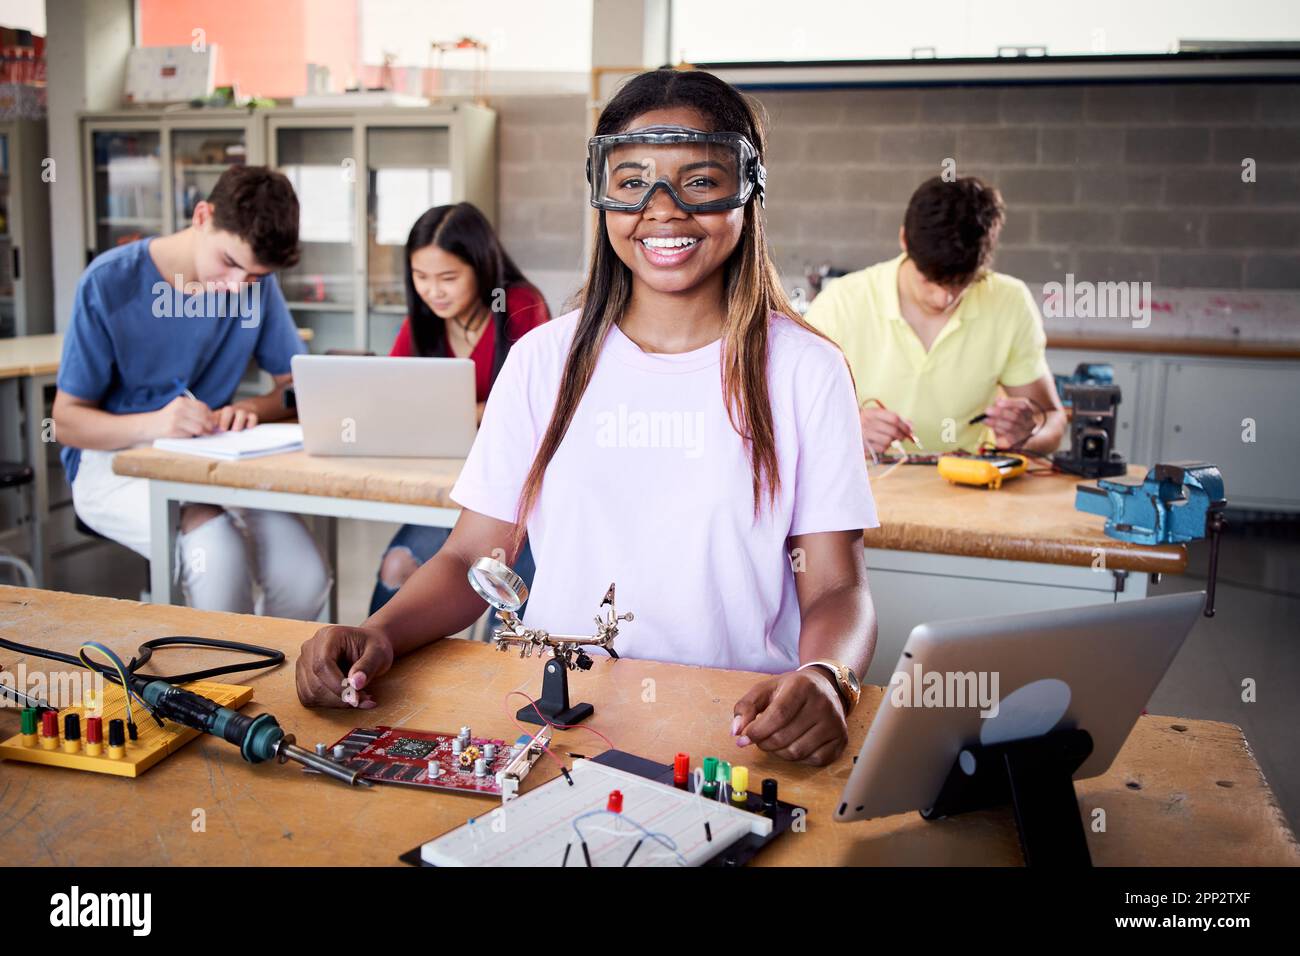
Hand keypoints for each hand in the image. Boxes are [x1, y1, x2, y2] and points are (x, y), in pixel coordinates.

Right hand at [153, 395, 215, 438]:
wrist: (148, 426)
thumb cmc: (168, 419)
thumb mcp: (179, 409)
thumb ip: (193, 412)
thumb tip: (214, 420)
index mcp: (181, 401)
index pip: (203, 407)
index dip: (210, 415)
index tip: (212, 421)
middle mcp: (179, 408)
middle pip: (204, 418)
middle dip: (210, 425)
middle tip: (211, 430)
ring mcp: (175, 419)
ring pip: (199, 427)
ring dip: (203, 432)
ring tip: (203, 434)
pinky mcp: (173, 430)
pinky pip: (190, 434)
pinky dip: (193, 436)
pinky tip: (190, 435)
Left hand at [214, 404, 258, 431]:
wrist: (244, 412)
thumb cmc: (228, 422)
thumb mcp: (219, 423)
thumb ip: (213, 427)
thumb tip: (205, 434)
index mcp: (220, 413)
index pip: (215, 415)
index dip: (213, 420)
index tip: (211, 428)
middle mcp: (232, 411)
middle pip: (228, 410)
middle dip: (225, 420)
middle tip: (223, 430)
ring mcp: (243, 413)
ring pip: (242, 413)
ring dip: (239, 421)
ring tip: (236, 430)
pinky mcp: (252, 416)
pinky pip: (253, 418)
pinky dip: (251, 423)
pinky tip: (248, 428)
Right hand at [296, 625, 394, 707]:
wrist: (368, 646)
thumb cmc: (373, 646)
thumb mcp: (379, 653)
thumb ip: (368, 666)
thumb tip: (356, 683)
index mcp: (328, 636)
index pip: (323, 664)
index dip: (337, 686)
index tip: (355, 698)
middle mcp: (311, 647)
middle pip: (315, 683)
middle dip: (340, 697)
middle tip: (363, 699)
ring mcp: (304, 662)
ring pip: (310, 694)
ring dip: (335, 702)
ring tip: (357, 696)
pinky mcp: (303, 677)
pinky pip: (309, 697)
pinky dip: (328, 703)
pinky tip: (345, 697)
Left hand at [732, 668, 847, 765]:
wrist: (825, 687)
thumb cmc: (791, 690)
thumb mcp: (765, 690)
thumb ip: (746, 707)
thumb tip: (736, 732)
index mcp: (803, 686)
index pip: (778, 715)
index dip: (757, 731)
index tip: (744, 739)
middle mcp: (823, 704)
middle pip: (784, 737)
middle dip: (764, 742)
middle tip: (759, 738)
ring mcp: (835, 723)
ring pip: (796, 752)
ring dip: (778, 752)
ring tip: (775, 740)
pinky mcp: (841, 739)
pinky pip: (813, 760)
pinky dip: (798, 758)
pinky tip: (794, 743)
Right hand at [859, 406, 914, 455]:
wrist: (846, 429)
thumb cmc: (867, 423)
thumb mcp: (878, 416)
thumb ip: (895, 419)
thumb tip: (912, 426)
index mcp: (871, 413)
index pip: (894, 418)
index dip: (904, 425)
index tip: (910, 430)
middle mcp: (866, 422)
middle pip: (892, 430)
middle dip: (901, 435)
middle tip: (902, 437)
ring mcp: (863, 434)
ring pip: (888, 441)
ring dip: (892, 442)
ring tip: (889, 439)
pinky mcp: (863, 445)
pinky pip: (881, 448)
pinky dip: (884, 447)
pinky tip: (880, 444)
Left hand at [981, 396, 1037, 448]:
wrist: (1017, 434)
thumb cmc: (1010, 417)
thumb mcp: (1007, 409)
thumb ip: (1003, 404)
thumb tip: (997, 400)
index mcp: (1030, 410)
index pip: (1023, 405)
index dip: (1010, 403)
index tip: (998, 403)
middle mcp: (1030, 421)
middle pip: (1015, 416)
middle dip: (1000, 413)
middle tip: (987, 411)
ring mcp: (1025, 432)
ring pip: (1011, 426)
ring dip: (996, 422)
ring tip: (985, 420)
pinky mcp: (1019, 441)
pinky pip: (1008, 436)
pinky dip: (999, 430)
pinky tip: (993, 427)